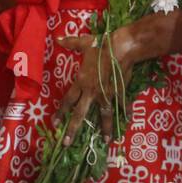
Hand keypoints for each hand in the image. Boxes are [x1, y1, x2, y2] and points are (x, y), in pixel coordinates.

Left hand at [54, 29, 135, 145]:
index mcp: (81, 82)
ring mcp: (106, 94)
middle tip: (67, 143)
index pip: (68, 101)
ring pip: (103, 115)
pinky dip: (124, 112)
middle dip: (73, 129)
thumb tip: (57, 39)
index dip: (61, 113)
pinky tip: (126, 120)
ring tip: (106, 141)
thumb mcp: (84, 43)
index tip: (55, 124)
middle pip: (80, 114)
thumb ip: (70, 43)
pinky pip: (120, 105)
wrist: (122, 48)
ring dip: (104, 129)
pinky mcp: (119, 92)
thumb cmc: (101, 46)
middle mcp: (91, 91)